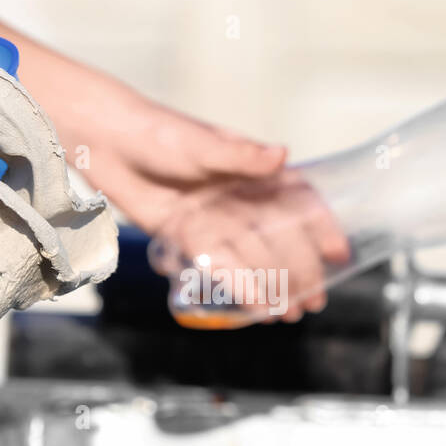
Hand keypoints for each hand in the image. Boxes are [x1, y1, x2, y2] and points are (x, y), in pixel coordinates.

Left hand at [35, 64, 348, 320]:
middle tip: (314, 301)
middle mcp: (239, 199)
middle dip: (300, 271)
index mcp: (253, 172)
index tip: (339, 254)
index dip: (322, 227)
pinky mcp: (187, 238)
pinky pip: (219, 266)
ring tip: (289, 314)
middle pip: (278, 240)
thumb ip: (240, 154)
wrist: (107, 142)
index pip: (299, 201)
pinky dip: (236, 286)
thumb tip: (281, 155)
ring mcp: (215, 221)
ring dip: (273, 287)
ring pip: (252, 259)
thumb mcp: (201, 142)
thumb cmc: (158, 131)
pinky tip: (253, 307)